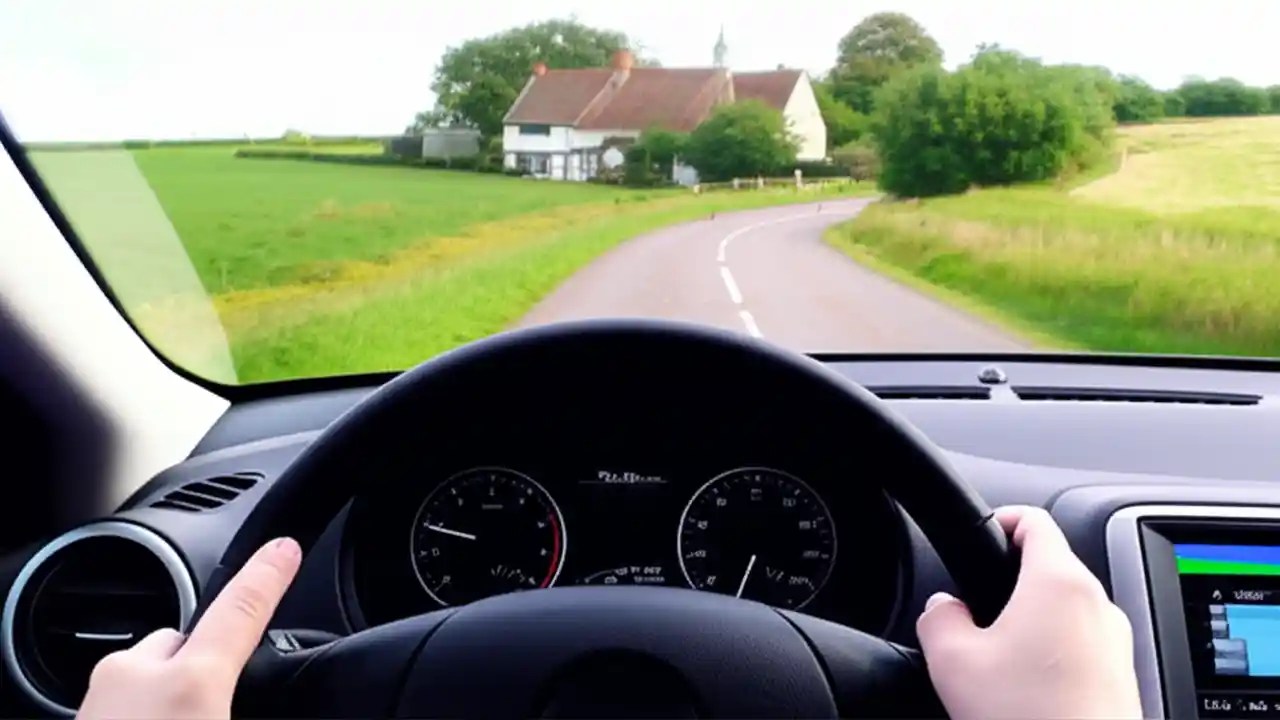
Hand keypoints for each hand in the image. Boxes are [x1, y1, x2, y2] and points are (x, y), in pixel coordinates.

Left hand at [76, 537, 301, 719]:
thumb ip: (247, 696)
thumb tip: (259, 703)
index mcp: (187, 686)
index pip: (240, 610)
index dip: (267, 576)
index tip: (284, 548)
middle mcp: (134, 681)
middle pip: (186, 645)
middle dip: (204, 668)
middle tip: (220, 708)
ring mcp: (95, 703)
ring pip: (149, 679)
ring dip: (168, 701)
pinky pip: (119, 708)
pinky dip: (140, 718)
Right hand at [916, 506, 1141, 719]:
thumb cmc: (1029, 719)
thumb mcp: (953, 661)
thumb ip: (938, 617)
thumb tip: (943, 610)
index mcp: (1058, 582)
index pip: (1033, 519)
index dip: (1001, 519)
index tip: (982, 533)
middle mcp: (1097, 603)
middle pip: (1049, 565)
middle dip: (1010, 582)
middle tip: (975, 614)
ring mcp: (1116, 642)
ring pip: (1065, 610)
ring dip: (1032, 622)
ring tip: (998, 662)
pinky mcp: (1122, 677)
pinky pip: (1082, 646)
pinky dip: (1053, 654)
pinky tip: (1026, 692)